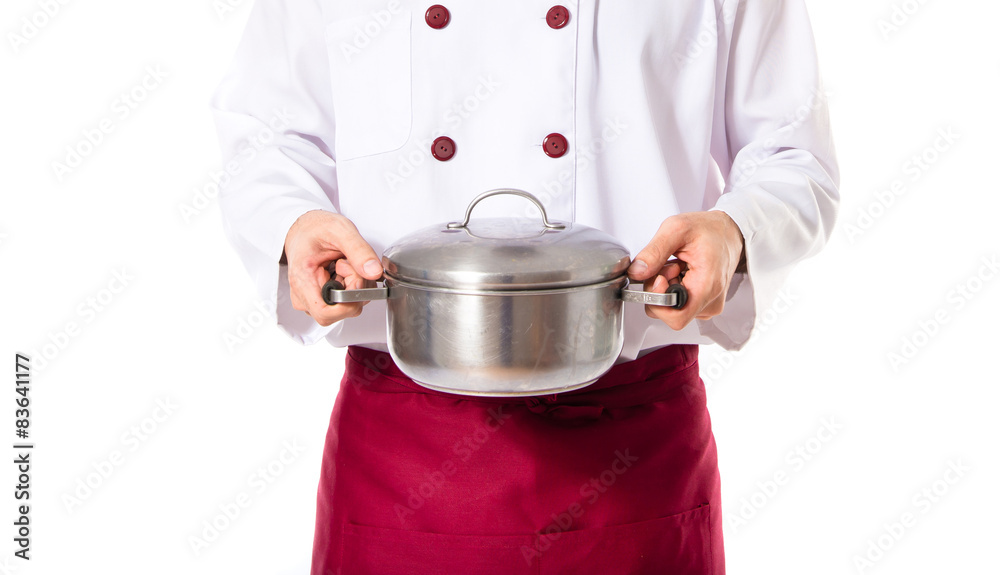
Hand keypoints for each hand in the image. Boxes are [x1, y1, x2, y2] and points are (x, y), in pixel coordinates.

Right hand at [283, 210, 382, 325]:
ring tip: (343, 263)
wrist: (305, 229)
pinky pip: (347, 302)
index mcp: (302, 282)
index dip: (348, 301)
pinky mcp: (323, 300)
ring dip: (354, 285)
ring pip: (347, 307)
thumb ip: (358, 250)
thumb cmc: (315, 229)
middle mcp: (304, 297)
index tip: (355, 278)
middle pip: (341, 310)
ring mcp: (313, 301)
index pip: (326, 314)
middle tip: (348, 262)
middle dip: (354, 287)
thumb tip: (374, 272)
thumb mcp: (339, 230)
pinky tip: (343, 270)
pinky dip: (352, 285)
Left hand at [628, 211, 745, 330]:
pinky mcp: (704, 304)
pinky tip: (681, 272)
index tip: (659, 278)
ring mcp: (708, 306)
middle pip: (669, 312)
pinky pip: (677, 304)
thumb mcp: (677, 229)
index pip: (676, 317)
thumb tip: (636, 272)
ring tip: (678, 265)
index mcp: (708, 286)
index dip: (659, 302)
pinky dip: (672, 288)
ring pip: (671, 309)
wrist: (729, 231)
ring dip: (665, 287)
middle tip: (669, 264)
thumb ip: (654, 251)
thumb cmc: (709, 229)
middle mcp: (711, 302)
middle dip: (659, 288)